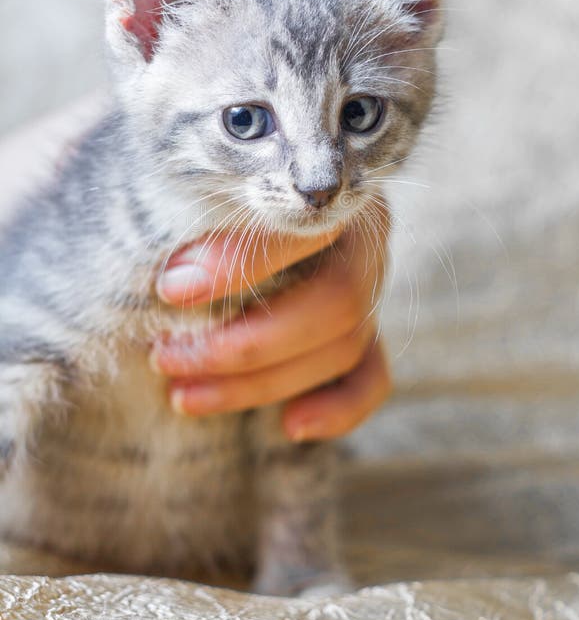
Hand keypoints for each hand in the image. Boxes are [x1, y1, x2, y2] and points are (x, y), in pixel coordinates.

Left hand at [152, 204, 391, 440]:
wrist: (234, 216)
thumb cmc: (210, 199)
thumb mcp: (207, 192)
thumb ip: (202, 216)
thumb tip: (179, 280)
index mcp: (332, 194)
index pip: (306, 229)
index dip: (240, 262)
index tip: (172, 289)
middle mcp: (363, 241)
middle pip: (336, 302)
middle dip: (245, 343)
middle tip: (166, 356)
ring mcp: (373, 290)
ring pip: (343, 347)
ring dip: (261, 383)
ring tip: (183, 395)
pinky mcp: (368, 335)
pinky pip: (371, 379)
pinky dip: (340, 408)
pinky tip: (290, 427)